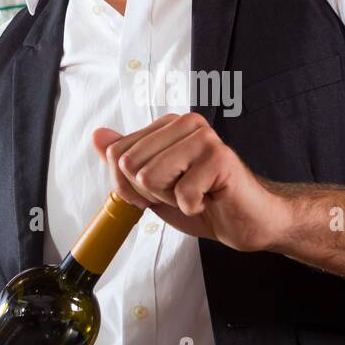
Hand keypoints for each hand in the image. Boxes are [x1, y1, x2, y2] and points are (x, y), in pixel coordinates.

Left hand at [92, 112, 291, 251]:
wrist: (246, 221)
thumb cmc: (203, 202)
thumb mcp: (152, 186)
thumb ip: (125, 160)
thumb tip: (98, 135)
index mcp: (168, 126)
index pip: (117, 153)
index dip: (129, 185)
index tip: (160, 191)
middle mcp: (185, 123)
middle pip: (130, 165)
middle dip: (150, 193)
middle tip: (182, 193)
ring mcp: (203, 138)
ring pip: (150, 177)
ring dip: (171, 199)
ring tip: (197, 194)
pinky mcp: (219, 158)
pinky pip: (181, 193)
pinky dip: (192, 207)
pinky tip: (210, 199)